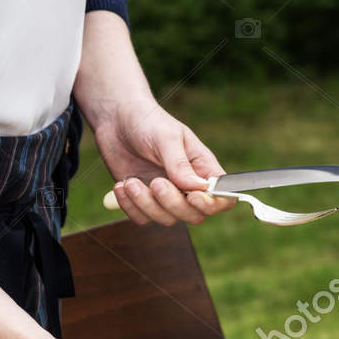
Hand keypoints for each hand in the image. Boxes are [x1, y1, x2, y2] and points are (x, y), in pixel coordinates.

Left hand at [94, 100, 235, 226]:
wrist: (116, 119)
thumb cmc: (148, 121)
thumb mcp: (166, 138)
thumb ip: (181, 165)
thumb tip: (200, 188)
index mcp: (203, 168)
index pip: (222, 198)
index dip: (212, 204)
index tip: (193, 196)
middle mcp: (187, 186)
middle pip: (194, 215)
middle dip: (173, 204)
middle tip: (156, 183)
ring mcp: (166, 196)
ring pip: (167, 219)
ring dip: (147, 204)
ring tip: (131, 182)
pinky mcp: (144, 202)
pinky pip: (143, 218)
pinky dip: (130, 206)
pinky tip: (121, 186)